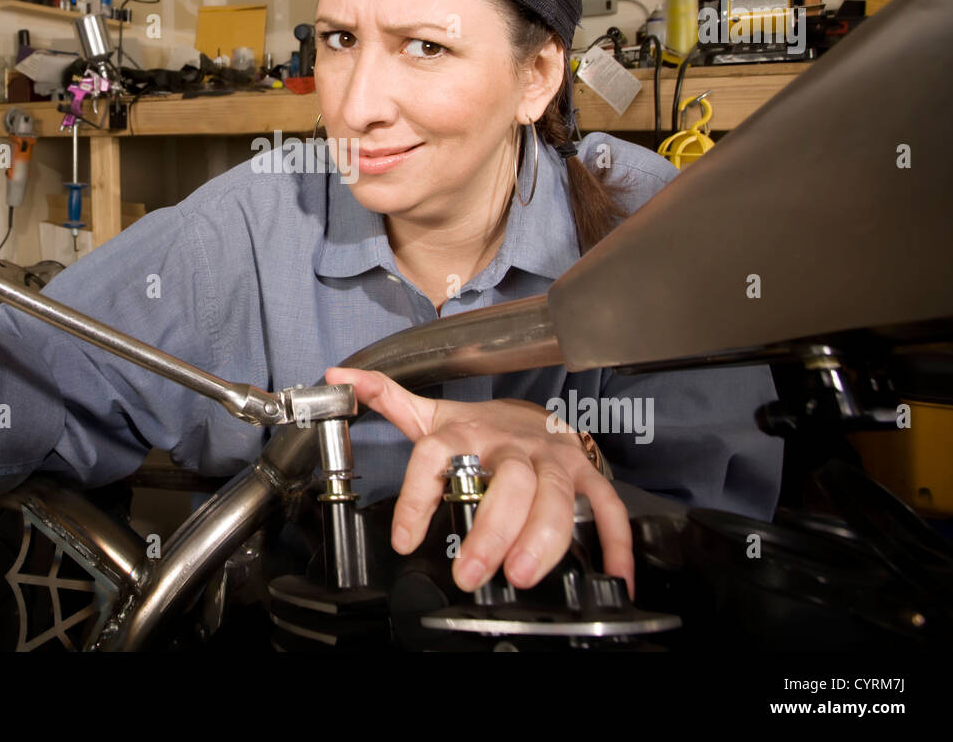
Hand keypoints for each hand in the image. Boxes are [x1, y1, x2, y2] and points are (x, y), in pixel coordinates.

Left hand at [324, 367, 633, 598]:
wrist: (538, 415)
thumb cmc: (483, 427)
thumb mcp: (433, 415)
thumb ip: (387, 399)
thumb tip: (338, 376)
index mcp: (468, 433)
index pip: (438, 456)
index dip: (419, 496)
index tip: (405, 538)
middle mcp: (512, 446)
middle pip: (508, 483)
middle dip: (491, 530)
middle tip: (471, 572)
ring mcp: (554, 462)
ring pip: (556, 497)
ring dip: (542, 538)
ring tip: (520, 574)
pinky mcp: (588, 478)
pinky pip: (608, 509)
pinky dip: (614, 542)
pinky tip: (614, 576)